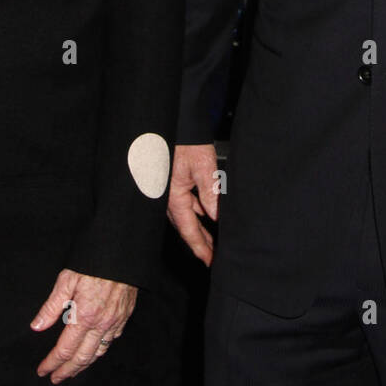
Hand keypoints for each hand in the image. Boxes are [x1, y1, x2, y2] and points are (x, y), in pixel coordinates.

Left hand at [31, 269, 135, 382]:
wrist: (122, 252)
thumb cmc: (93, 263)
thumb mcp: (67, 280)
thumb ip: (52, 307)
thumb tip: (37, 327)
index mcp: (84, 316)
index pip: (65, 349)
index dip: (52, 362)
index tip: (42, 370)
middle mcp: (101, 324)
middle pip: (82, 358)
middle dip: (67, 371)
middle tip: (55, 378)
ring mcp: (115, 322)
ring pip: (98, 353)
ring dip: (84, 365)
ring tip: (72, 371)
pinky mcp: (124, 317)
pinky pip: (111, 341)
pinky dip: (100, 351)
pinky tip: (93, 352)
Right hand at [168, 143, 218, 263]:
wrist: (174, 124)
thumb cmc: (185, 142)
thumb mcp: (202, 168)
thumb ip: (210, 194)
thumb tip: (216, 217)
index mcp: (174, 198)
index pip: (189, 230)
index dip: (201, 247)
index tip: (210, 261)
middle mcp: (168, 199)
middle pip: (186, 227)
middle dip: (200, 243)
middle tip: (213, 258)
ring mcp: (169, 192)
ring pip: (186, 217)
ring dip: (199, 229)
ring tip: (212, 241)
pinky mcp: (173, 184)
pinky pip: (185, 204)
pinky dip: (196, 213)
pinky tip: (206, 215)